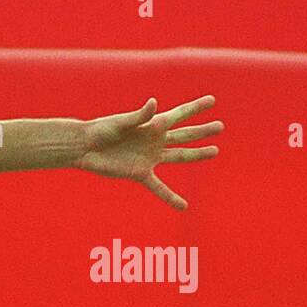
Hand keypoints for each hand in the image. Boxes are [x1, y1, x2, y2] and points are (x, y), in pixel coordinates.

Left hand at [76, 95, 222, 209]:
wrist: (85, 148)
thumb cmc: (101, 130)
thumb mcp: (120, 122)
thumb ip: (139, 116)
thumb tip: (155, 104)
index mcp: (152, 124)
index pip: (179, 114)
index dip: (195, 108)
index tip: (212, 100)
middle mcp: (154, 140)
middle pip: (184, 135)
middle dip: (202, 131)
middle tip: (220, 126)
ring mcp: (149, 157)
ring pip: (179, 156)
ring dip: (197, 154)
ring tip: (215, 151)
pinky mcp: (140, 173)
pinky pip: (159, 187)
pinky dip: (171, 197)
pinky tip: (184, 206)